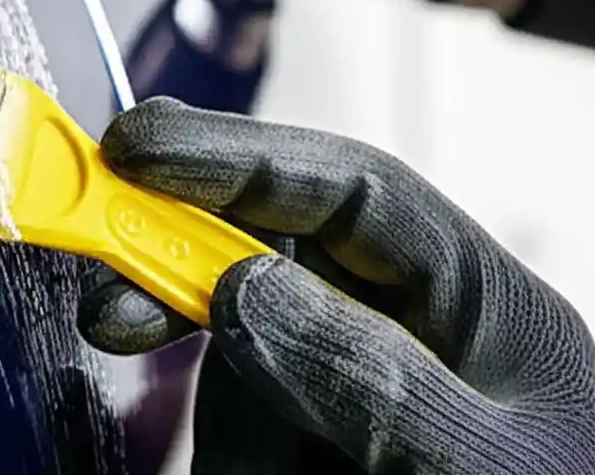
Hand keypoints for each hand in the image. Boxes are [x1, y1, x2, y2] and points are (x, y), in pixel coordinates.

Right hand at [79, 98, 594, 473]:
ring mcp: (356, 402)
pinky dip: (230, 452)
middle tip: (108, 275)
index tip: (140, 150)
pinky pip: (241, 423)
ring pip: (246, 344)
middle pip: (287, 252)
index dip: (245, 158)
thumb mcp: (473, 465)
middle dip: (191, 257)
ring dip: (206, 376)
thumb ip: (370, 375)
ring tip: (204, 417)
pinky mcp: (311, 454)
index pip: (358, 193)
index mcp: (486, 311)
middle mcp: (414, 340)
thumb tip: (247, 286)